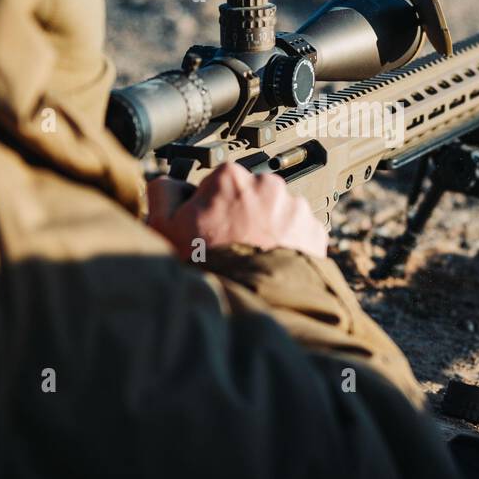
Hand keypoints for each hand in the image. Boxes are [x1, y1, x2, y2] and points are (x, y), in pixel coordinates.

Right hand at [147, 162, 327, 260]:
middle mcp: (267, 184)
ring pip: (276, 215)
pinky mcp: (314, 232)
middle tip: (229, 246)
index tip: (208, 229)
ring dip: (266, 230)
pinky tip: (271, 263)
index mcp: (230, 177)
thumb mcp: (165, 226)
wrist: (249, 300)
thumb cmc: (206, 266)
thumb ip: (164, 192)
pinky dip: (288, 246)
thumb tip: (171, 182)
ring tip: (252, 258)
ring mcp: (294, 208)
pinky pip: (298, 235)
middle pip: (250, 197)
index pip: (217, 184)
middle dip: (241, 216)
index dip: (209, 209)